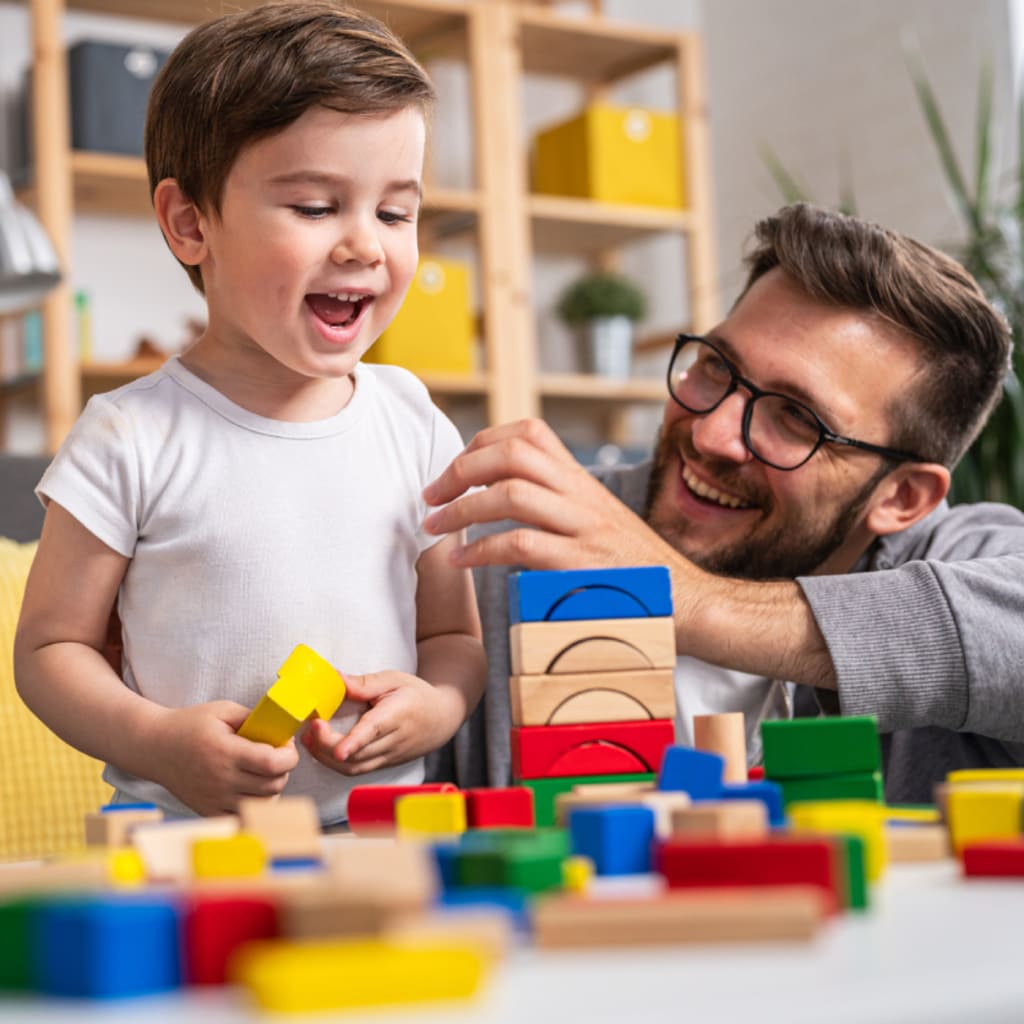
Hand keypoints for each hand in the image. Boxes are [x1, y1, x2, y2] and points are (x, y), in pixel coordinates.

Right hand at [148, 701, 299, 815]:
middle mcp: (221, 780)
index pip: (272, 763)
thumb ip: (254, 718)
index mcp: (225, 752)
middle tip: (275, 757)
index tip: (285, 746)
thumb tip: (281, 729)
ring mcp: (214, 800)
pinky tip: (251, 791)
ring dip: (272, 789)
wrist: (154, 747)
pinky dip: (255, 808)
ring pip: (263, 806)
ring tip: (263, 774)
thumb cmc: (189, 726)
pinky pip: (244, 819)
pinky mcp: (209, 812)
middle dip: (283, 770)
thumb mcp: (223, 711)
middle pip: (273, 785)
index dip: (288, 756)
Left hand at [301, 672, 454, 776]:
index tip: (338, 750)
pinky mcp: (384, 765)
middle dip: (328, 746)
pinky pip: (357, 770)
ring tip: (309, 738)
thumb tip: (335, 678)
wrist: (442, 718)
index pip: (374, 731)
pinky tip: (322, 747)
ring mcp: (390, 757)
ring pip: (355, 768)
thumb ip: (365, 683)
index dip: (354, 742)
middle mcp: (394, 741)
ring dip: (327, 757)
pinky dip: (335, 762)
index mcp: (398, 715)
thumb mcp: (395, 679)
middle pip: (358, 755)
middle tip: (312, 727)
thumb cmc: (417, 695)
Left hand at [422, 418, 678, 570]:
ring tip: (435, 527)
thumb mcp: (598, 521)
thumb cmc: (634, 568)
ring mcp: (584, 527)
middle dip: (461, 470)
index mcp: (583, 482)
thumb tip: (503, 497)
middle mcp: (583, 495)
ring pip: (512, 493)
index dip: (481, 442)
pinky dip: (481, 550)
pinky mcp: (581, 564)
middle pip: (513, 453)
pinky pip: (521, 544)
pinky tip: (463, 560)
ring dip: (462, 509)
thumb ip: (558, 504)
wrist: (686, 602)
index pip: (529, 432)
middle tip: (431, 495)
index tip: (454, 469)